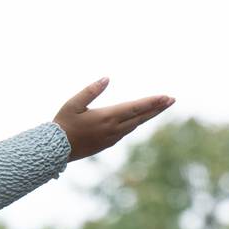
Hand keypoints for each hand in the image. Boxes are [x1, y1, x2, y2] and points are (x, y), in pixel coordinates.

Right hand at [54, 78, 173, 160]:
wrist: (56, 150)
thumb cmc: (63, 124)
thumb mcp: (73, 103)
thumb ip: (90, 90)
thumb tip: (106, 78)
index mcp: (107, 117)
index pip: (135, 108)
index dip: (152, 102)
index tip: (166, 97)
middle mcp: (113, 129)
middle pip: (141, 117)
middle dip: (157, 108)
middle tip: (171, 99)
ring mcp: (111, 138)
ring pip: (135, 125)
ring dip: (148, 115)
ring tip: (160, 107)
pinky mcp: (107, 143)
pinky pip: (127, 131)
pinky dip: (136, 123)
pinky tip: (140, 118)